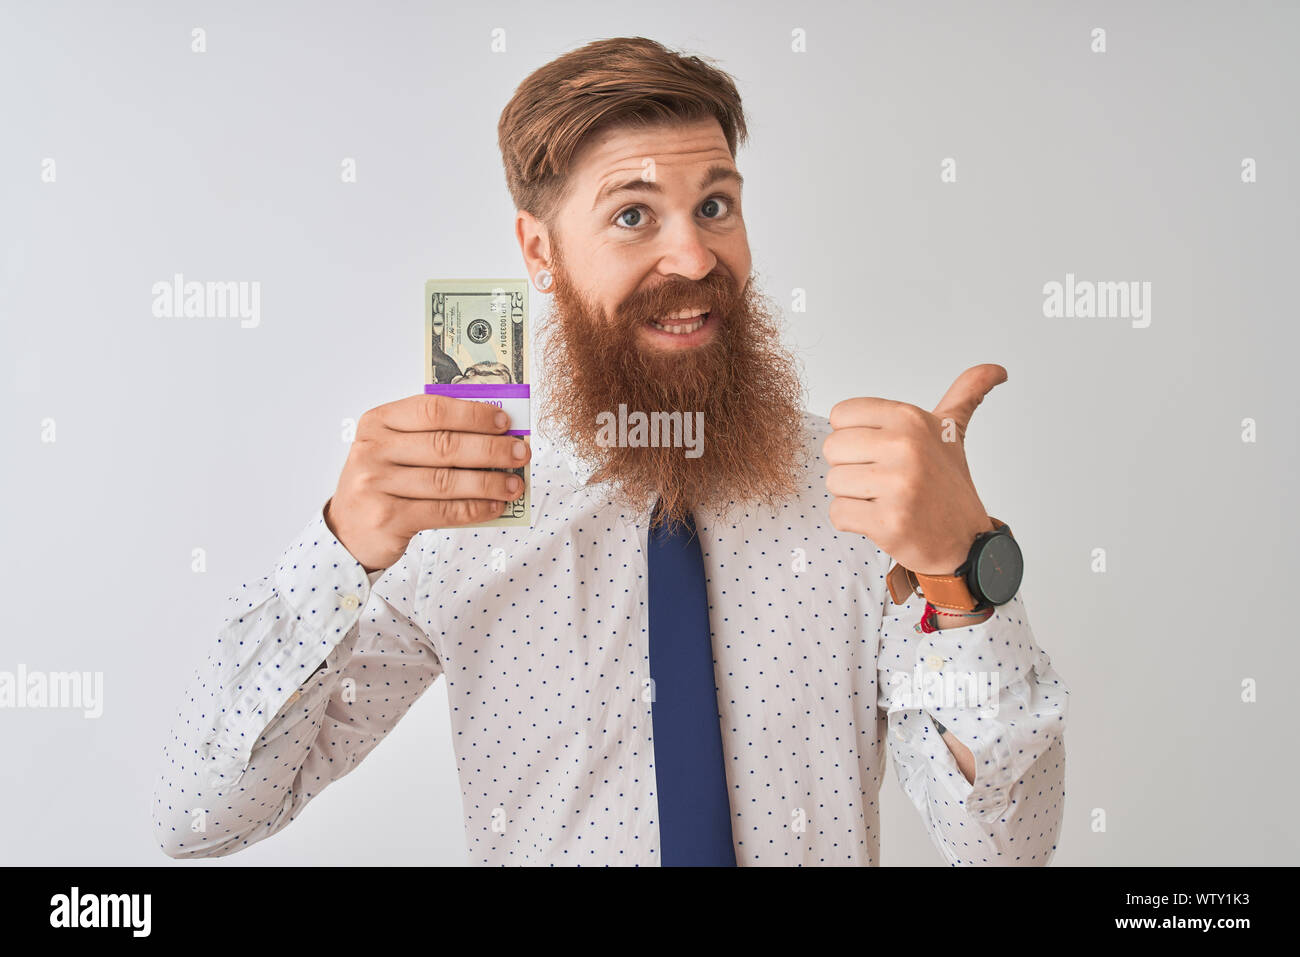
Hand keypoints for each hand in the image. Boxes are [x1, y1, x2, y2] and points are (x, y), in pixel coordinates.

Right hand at [324, 394, 530, 570]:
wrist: (347, 530)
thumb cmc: (383, 482)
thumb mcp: (396, 450)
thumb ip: (433, 436)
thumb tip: (494, 433)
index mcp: (377, 422)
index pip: (432, 410)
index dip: (473, 415)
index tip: (505, 422)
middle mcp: (373, 450)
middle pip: (445, 445)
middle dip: (491, 449)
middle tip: (521, 452)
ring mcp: (377, 485)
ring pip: (447, 481)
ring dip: (489, 482)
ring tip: (514, 484)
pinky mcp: (388, 518)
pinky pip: (443, 511)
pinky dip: (475, 509)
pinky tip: (495, 506)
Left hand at [822, 364, 1005, 574]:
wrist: (965, 541)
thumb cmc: (948, 485)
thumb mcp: (953, 432)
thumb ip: (967, 393)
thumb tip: (998, 369)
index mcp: (911, 419)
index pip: (841, 414)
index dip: (854, 438)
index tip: (880, 452)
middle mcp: (905, 446)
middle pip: (832, 448)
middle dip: (851, 467)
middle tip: (883, 481)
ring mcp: (898, 485)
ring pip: (833, 481)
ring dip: (852, 495)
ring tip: (885, 500)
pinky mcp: (889, 521)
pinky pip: (838, 513)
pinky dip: (852, 521)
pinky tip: (881, 519)